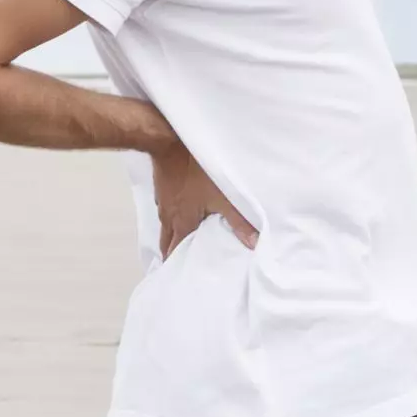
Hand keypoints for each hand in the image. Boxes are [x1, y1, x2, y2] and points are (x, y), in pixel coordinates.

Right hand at [149, 140, 256, 255]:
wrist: (169, 139)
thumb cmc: (196, 170)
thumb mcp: (224, 197)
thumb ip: (239, 221)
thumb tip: (254, 244)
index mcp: (182, 223)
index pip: (175, 252)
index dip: (177, 265)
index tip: (178, 276)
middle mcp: (168, 215)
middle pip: (167, 241)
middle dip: (172, 253)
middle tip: (179, 264)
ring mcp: (163, 199)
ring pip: (166, 223)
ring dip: (173, 233)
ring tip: (183, 239)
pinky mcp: (162, 185)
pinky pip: (166, 206)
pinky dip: (173, 213)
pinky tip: (182, 209)